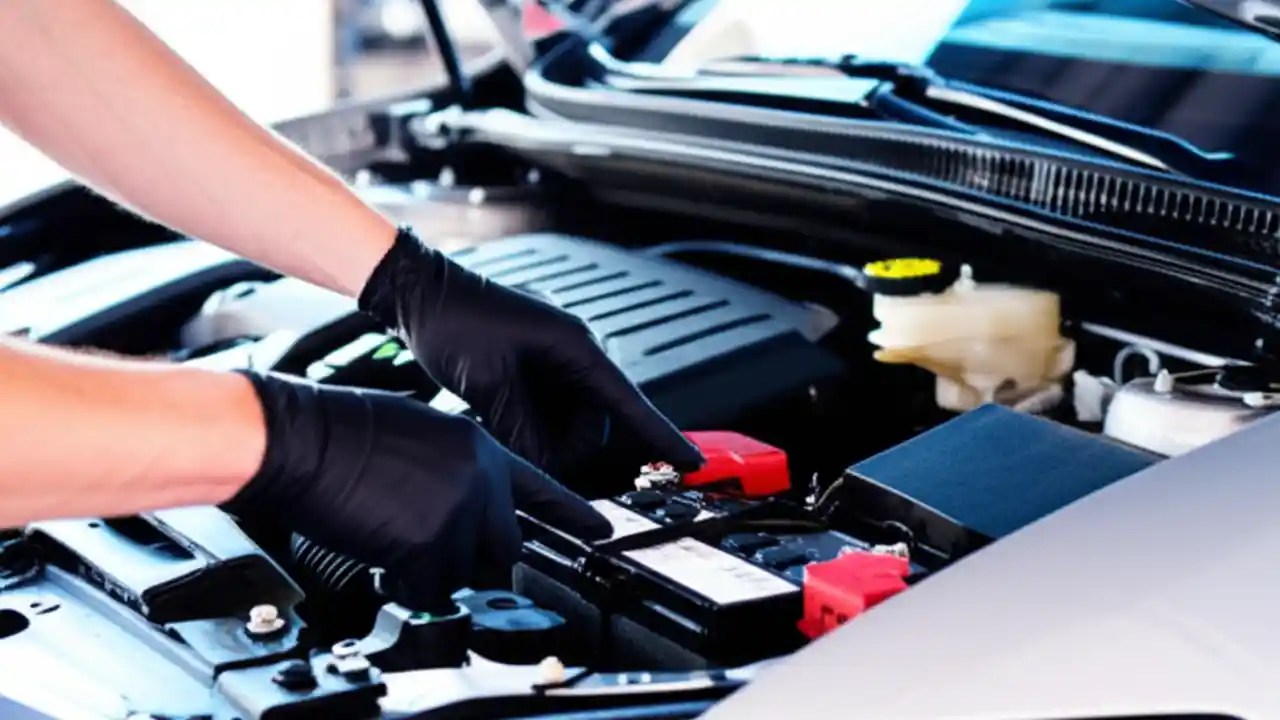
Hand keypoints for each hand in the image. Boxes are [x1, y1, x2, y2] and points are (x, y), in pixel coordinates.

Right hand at [228, 370, 609, 610]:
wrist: (301, 438)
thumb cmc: (341, 433)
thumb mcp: (418, 436)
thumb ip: (454, 472)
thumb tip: (459, 507)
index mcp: (479, 447)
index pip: (539, 487)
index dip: (571, 513)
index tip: (600, 530)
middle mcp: (481, 477)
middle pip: (505, 546)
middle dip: (471, 556)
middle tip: (430, 546)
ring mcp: (461, 509)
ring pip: (465, 571)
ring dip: (432, 569)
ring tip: (392, 536)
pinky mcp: (434, 540)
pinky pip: (430, 587)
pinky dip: (405, 582)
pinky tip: (381, 551)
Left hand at [358, 227, 702, 483]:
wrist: (420, 293)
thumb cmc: (453, 321)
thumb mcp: (487, 383)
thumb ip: (522, 428)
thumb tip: (545, 467)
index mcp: (573, 346)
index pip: (627, 401)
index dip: (660, 434)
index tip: (689, 461)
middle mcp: (572, 352)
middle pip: (593, 421)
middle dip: (566, 445)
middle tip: (522, 447)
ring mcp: (555, 360)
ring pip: (570, 420)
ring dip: (544, 435)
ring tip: (500, 421)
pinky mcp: (536, 368)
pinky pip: (549, 410)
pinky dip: (531, 423)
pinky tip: (501, 414)